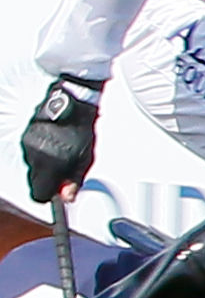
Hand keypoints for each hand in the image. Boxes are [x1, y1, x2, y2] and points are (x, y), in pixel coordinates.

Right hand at [21, 78, 98, 201]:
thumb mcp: (85, 157)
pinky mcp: (25, 134)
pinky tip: (54, 140)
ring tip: (61, 149)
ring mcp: (27, 143)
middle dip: (49, 178)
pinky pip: (31, 152)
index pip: (39, 193)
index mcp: (50, 162)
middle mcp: (34, 154)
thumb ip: (74, 179)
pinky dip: (42, 151)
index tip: (58, 191)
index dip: (49, 194)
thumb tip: (67, 197)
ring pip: (34, 165)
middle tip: (65, 167)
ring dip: (46, 163)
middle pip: (35, 180)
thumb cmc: (81, 127)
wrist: (72, 100)